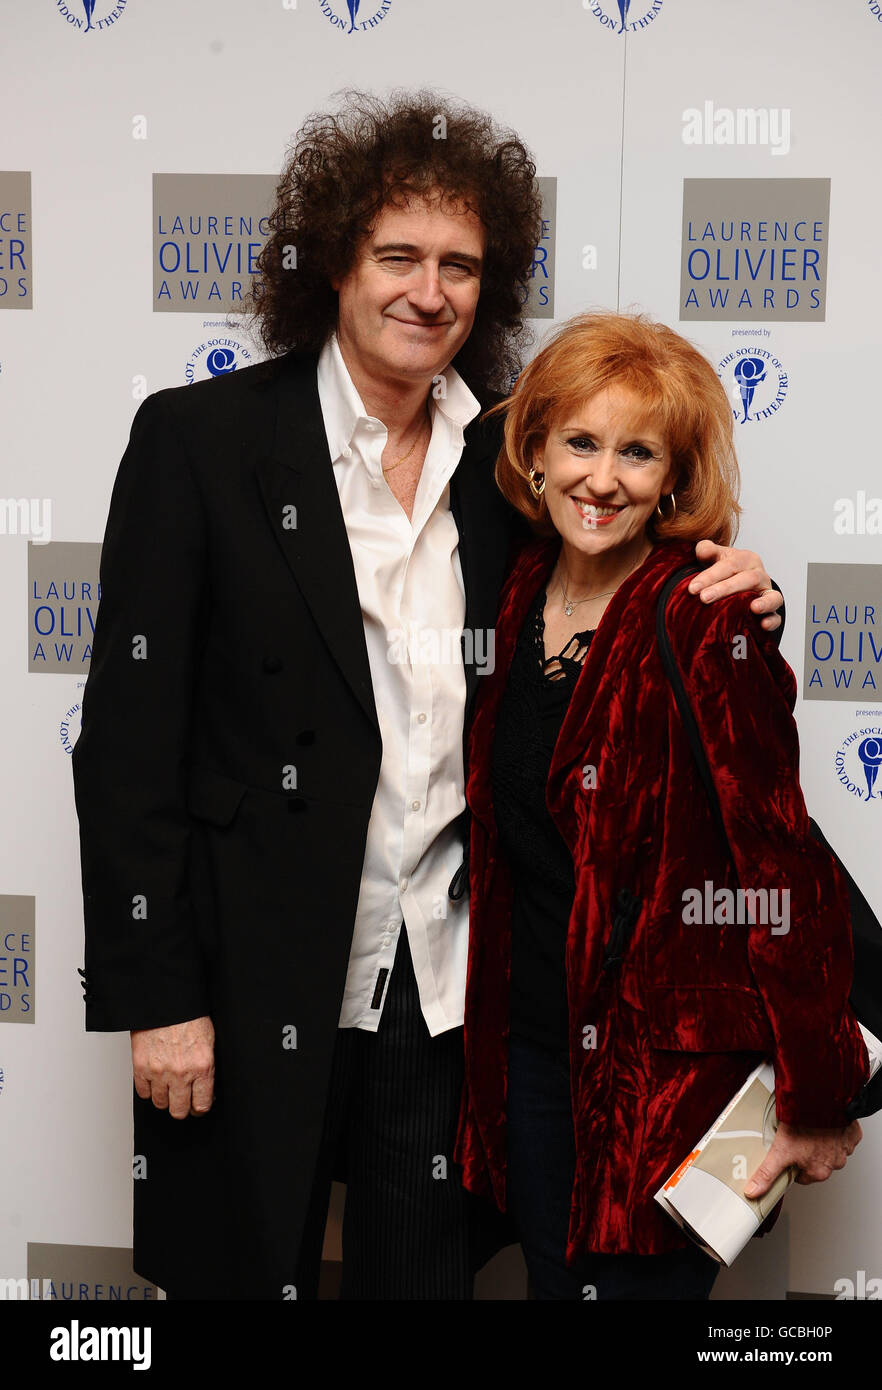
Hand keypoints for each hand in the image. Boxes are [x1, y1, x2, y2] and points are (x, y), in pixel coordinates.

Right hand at [131, 1015, 214, 1118]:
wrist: (167, 1002)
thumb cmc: (189, 1017)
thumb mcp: (209, 1042)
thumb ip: (207, 1068)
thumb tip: (206, 1089)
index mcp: (202, 1067)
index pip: (201, 1105)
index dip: (200, 1108)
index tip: (198, 1105)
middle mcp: (181, 1073)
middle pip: (179, 1111)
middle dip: (182, 1107)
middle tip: (183, 1100)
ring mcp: (159, 1072)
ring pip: (160, 1104)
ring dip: (165, 1098)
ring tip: (168, 1087)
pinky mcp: (141, 1067)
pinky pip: (143, 1093)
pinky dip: (149, 1089)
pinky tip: (155, 1080)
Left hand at [689, 539, 783, 631]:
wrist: (740, 584)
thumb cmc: (726, 571)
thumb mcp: (717, 558)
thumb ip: (707, 551)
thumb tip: (701, 549)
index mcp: (745, 559)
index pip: (729, 565)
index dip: (710, 576)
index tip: (693, 588)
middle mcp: (759, 575)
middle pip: (747, 579)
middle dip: (725, 589)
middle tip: (704, 598)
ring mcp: (767, 593)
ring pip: (770, 596)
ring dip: (764, 603)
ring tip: (754, 608)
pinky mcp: (772, 611)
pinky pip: (776, 616)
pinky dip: (772, 620)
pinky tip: (764, 625)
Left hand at [743, 1119, 861, 1197]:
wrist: (822, 1102)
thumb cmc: (804, 1127)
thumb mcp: (780, 1152)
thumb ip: (767, 1173)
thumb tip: (754, 1191)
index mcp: (818, 1171)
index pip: (802, 1175)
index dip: (792, 1164)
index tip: (788, 1152)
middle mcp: (834, 1163)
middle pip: (816, 1163)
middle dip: (807, 1152)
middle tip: (796, 1136)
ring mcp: (844, 1148)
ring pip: (830, 1149)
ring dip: (821, 1141)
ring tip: (809, 1127)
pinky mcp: (851, 1134)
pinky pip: (843, 1135)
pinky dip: (835, 1130)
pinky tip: (825, 1122)